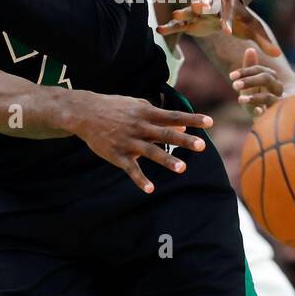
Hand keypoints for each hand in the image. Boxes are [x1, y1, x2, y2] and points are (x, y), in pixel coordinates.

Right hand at [65, 91, 213, 193]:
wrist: (85, 113)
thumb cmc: (116, 108)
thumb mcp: (138, 106)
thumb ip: (161, 117)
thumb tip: (184, 128)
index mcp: (146, 112)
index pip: (173, 116)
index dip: (192, 119)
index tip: (210, 122)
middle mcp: (139, 126)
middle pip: (165, 134)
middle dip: (184, 141)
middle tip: (202, 146)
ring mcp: (128, 141)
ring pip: (150, 152)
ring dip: (166, 160)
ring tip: (182, 169)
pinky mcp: (117, 155)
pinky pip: (131, 169)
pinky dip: (140, 180)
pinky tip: (150, 189)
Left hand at [230, 47, 288, 116]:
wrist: (268, 120)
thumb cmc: (257, 99)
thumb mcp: (250, 84)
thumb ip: (249, 68)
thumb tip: (250, 49)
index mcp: (271, 78)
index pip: (259, 70)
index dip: (245, 72)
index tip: (231, 76)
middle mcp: (277, 89)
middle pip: (266, 79)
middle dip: (249, 81)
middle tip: (234, 85)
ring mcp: (277, 103)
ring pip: (269, 97)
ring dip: (254, 97)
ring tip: (240, 99)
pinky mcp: (275, 117)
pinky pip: (271, 114)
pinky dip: (263, 112)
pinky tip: (256, 112)